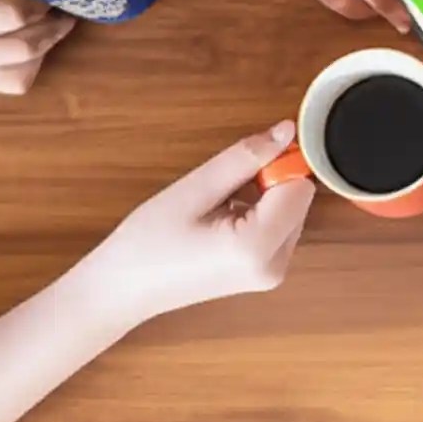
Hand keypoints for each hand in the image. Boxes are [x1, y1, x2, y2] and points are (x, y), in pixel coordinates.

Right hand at [0, 0, 73, 94]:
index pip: (14, 15)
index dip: (39, 4)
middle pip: (28, 45)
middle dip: (52, 26)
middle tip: (61, 11)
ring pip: (28, 66)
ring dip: (48, 44)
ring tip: (53, 25)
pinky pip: (20, 82)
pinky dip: (34, 64)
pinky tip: (32, 47)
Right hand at [84, 121, 316, 321]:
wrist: (122, 290)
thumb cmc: (147, 242)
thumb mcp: (194, 189)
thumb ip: (245, 158)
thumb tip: (286, 131)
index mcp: (258, 248)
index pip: (301, 186)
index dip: (277, 165)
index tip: (241, 167)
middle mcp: (275, 266)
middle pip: (299, 200)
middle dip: (269, 184)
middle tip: (220, 193)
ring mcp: (272, 275)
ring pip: (291, 212)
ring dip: (263, 200)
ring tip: (215, 212)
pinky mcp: (265, 274)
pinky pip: (279, 229)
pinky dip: (259, 216)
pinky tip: (221, 225)